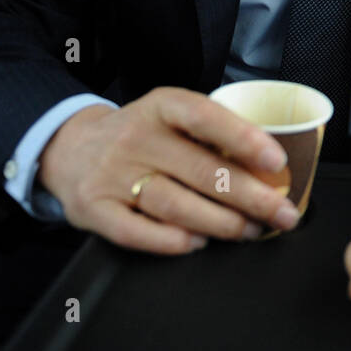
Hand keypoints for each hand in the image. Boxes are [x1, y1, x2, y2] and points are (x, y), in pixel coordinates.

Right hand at [36, 87, 301, 253]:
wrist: (69, 148)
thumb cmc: (139, 136)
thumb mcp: (170, 118)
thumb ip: (209, 134)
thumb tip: (268, 169)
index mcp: (161, 107)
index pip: (205, 117)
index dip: (244, 138)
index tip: (276, 161)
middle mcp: (135, 138)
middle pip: (201, 170)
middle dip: (251, 197)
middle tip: (282, 213)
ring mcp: (112, 175)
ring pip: (175, 204)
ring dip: (221, 223)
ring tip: (250, 230)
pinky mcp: (94, 209)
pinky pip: (138, 232)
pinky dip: (173, 242)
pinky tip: (198, 243)